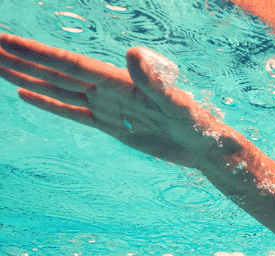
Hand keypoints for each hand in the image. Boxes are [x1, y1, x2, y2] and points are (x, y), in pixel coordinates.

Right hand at [0, 34, 220, 166]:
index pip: (66, 64)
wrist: (207, 148)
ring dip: (27, 76)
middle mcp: (107, 90)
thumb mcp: (177, 104)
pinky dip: (48, 102)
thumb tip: (133, 53)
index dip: (34, 53)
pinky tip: (26, 93)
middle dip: (20, 58)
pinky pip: (72, 111)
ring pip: (57, 88)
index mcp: (117, 82)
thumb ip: (153, 81)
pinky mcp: (110, 125)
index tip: (4, 40)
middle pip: (54, 71)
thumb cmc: (197, 124)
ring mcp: (106, 107)